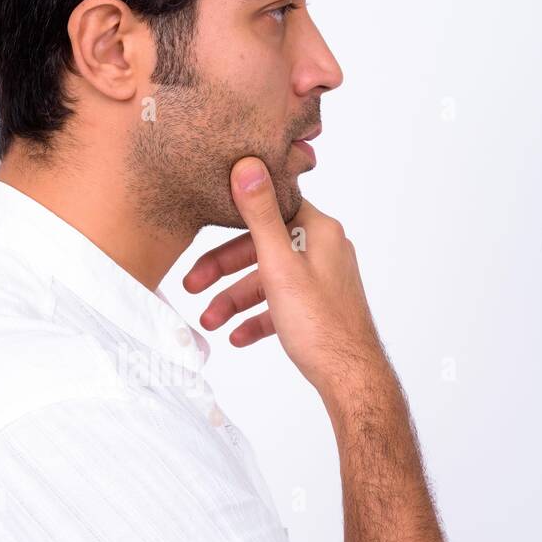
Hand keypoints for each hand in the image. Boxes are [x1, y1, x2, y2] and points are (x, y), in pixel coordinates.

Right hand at [182, 156, 389, 402]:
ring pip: (269, 281)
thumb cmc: (319, 324)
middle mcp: (324, 250)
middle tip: (191, 285)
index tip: (204, 234)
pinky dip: (258, 317)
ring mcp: (322, 280)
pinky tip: (238, 336)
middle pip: (263, 249)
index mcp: (320, 231)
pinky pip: (281, 306)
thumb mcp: (280, 266)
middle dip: (224, 271)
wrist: (350, 377)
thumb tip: (249, 164)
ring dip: (234, 300)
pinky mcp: (319, 308)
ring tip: (209, 321)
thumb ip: (260, 216)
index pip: (269, 211)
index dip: (232, 224)